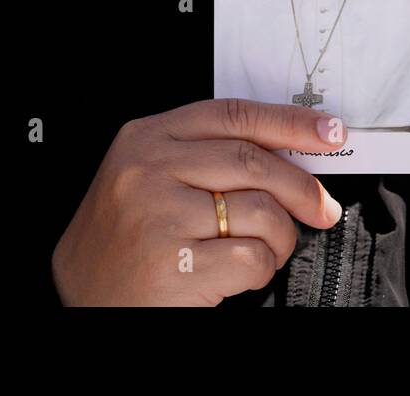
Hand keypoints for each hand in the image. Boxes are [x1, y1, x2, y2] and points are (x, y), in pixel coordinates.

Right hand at [51, 98, 347, 305]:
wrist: (80, 295)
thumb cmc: (127, 238)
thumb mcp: (154, 177)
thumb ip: (209, 157)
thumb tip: (294, 154)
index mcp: (146, 138)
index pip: (233, 115)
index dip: (289, 122)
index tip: (329, 132)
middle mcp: (148, 170)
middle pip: (254, 161)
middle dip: (302, 187)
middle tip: (322, 207)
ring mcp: (159, 216)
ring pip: (261, 211)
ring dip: (282, 237)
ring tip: (269, 250)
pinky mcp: (174, 265)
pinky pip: (253, 257)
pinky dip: (264, 268)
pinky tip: (242, 273)